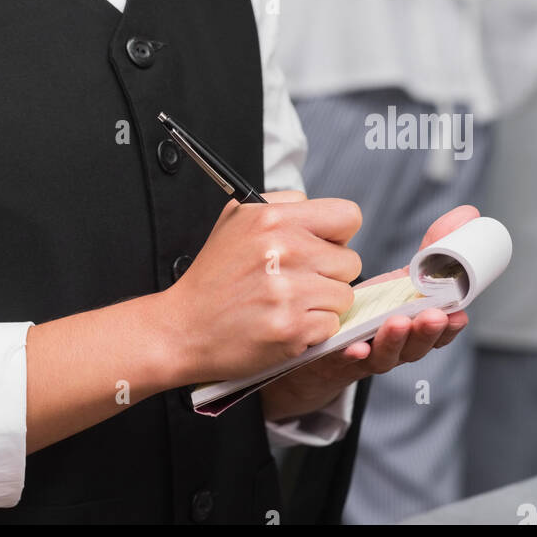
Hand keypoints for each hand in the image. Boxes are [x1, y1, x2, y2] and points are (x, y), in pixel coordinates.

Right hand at [163, 191, 362, 387]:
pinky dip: (313, 329)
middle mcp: (285, 250)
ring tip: (288, 302)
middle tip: (298, 280)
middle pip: (350, 261)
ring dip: (322, 303)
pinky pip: (331, 325)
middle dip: (329, 273)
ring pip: (344, 295)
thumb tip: (320, 213)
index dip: (338, 234)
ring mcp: (289, 291)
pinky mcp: (292, 328)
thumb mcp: (237, 220)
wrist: (185, 327)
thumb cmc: (214, 276)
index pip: (347, 216)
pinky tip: (284, 322)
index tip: (323, 246)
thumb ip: (282, 206)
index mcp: (273, 218)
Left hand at [262, 204, 477, 421]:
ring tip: (400, 322)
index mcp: (416, 323)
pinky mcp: (340, 358)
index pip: (441, 329)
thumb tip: (467, 214)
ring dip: (396, 339)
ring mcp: (370, 352)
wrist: (324, 346)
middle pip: (418, 344)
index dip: (452, 324)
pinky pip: (347, 359)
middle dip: (428, 331)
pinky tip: (356, 347)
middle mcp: (398, 344)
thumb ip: (431, 250)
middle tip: (435, 315)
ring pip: (388, 352)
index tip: (459, 313)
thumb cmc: (370, 310)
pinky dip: (354, 353)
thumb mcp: (401, 279)